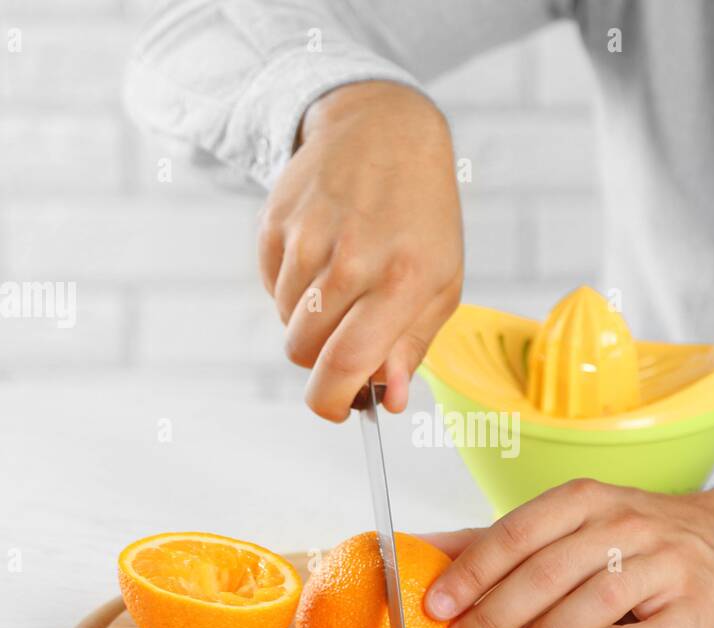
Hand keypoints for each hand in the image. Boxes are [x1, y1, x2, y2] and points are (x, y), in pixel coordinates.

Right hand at [258, 81, 463, 420]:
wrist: (384, 131)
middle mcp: (352, 258)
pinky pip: (271, 288)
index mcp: (402, 279)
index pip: (346, 364)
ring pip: (287, 323)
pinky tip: (322, 256)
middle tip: (347, 343)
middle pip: (305, 352)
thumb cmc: (421, 217)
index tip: (337, 410)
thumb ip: (410, 347)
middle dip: (322, 363)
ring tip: (343, 285)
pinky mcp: (275, 222)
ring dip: (310, 322)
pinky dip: (293, 289)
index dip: (332, 402)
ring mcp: (308, 237)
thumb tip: (385, 398)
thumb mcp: (441, 284)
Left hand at [420, 481, 713, 627]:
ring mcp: (665, 564)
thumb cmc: (632, 536)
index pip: (517, 533)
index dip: (473, 572)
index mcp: (585, 500)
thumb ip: (500, 540)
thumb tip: (424, 549)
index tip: (437, 605)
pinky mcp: (696, 606)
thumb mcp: (568, 521)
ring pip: (597, 601)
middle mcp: (626, 524)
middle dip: (496, 612)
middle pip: (550, 570)